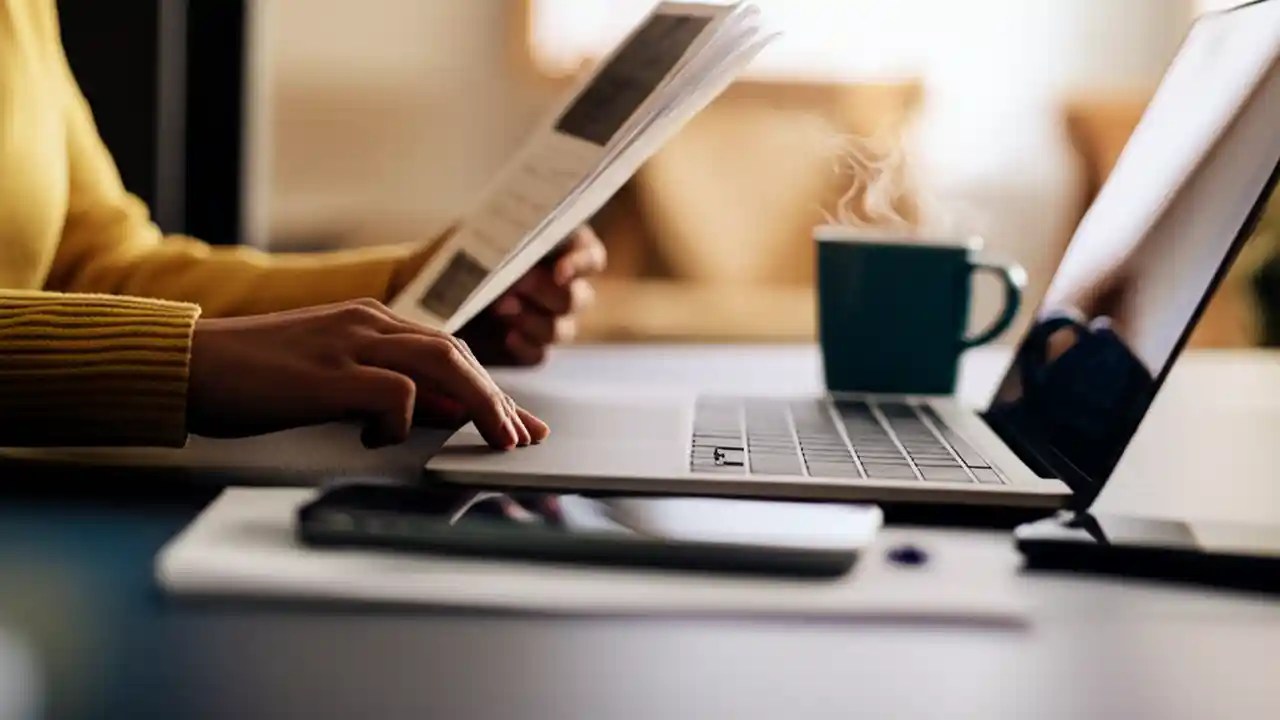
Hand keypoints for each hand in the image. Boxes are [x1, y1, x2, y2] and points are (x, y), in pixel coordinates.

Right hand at [187, 299, 548, 448]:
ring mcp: (348, 344)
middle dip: (496, 398)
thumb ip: (381, 389)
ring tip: (496, 439)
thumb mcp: (330, 379)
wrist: (186, 363)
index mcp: (369, 321)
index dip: (488, 387)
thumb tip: (437, 415)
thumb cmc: (252, 379)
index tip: (516, 421)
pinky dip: (404, 419)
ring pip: (441, 363)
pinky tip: (380, 437)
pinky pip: (394, 392)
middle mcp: (366, 324)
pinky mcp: (327, 374)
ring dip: (479, 404)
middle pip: (455, 354)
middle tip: (520, 436)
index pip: (447, 350)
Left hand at [461, 227, 607, 364]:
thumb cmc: (452, 247)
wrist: (424, 288)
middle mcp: (561, 288)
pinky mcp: (527, 349)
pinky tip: (507, 336)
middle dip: (545, 292)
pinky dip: (525, 346)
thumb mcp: (473, 232)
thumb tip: (514, 233)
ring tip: (500, 308)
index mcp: (559, 250)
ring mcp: (548, 322)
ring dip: (534, 320)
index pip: (591, 257)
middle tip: (514, 284)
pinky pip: (539, 355)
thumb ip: (498, 232)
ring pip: (563, 330)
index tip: (559, 272)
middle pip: (578, 298)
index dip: (582, 265)